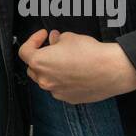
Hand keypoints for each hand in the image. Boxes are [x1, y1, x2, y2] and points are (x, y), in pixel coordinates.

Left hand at [18, 28, 135, 103]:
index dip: (32, 40)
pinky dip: (63, 80)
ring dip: (51, 70)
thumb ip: (56, 39)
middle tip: (52, 47)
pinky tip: (74, 72)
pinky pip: (60, 88)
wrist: (111, 70)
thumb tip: (53, 40)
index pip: (24, 51)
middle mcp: (45, 80)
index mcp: (40, 63)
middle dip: (40, 57)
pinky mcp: (69, 99)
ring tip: (65, 59)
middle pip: (33, 68)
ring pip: (47, 80)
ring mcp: (57, 92)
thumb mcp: (69, 37)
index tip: (43, 36)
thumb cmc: (90, 53)